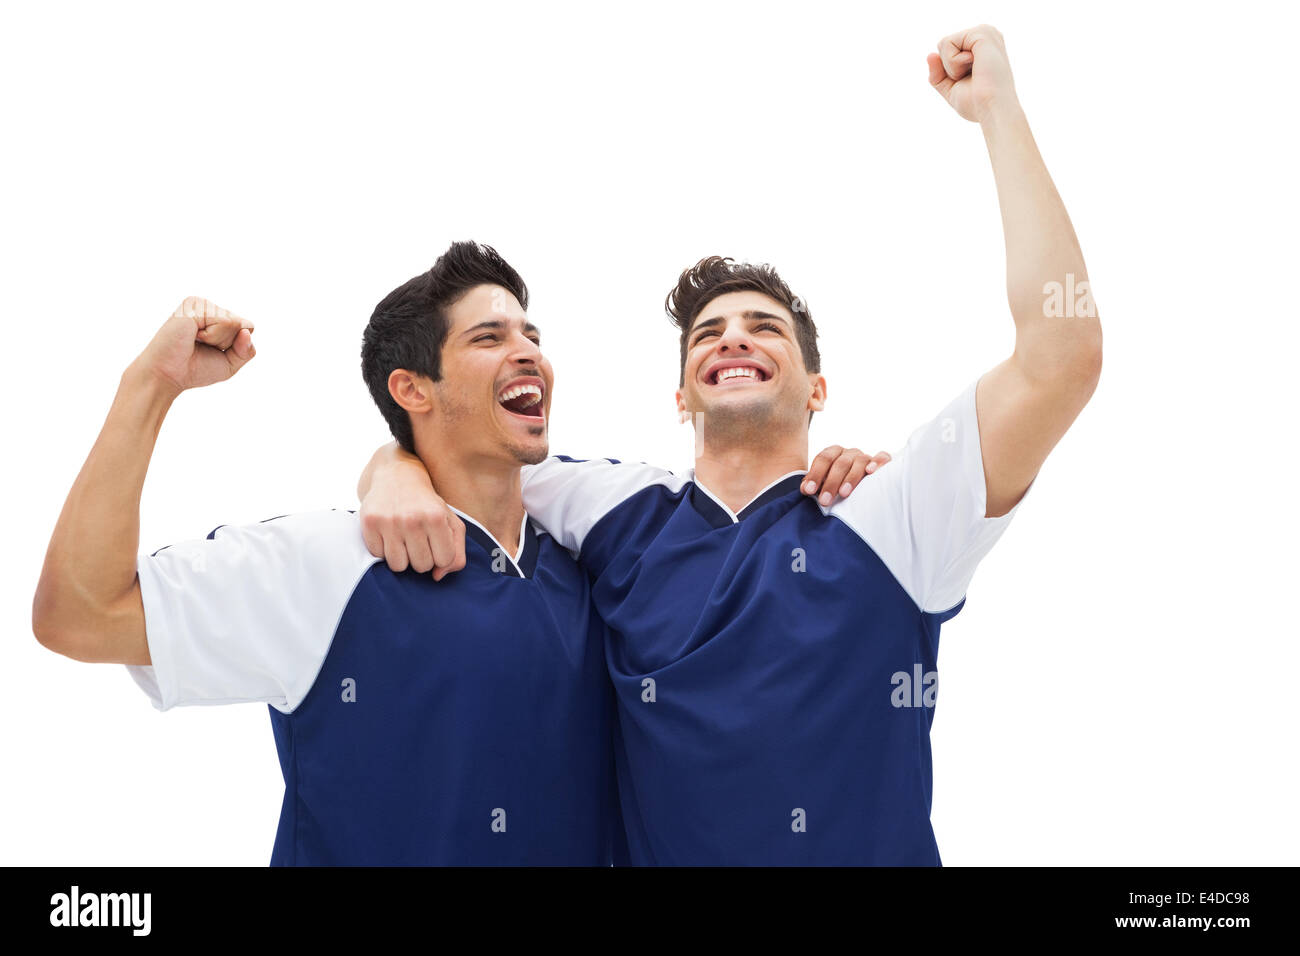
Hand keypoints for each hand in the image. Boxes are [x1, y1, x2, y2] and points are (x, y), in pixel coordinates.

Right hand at [136, 297, 255, 394]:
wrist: (167, 375)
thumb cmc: (194, 369)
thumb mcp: (230, 364)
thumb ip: (246, 350)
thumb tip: (247, 331)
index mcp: (216, 316)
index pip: (248, 327)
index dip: (237, 346)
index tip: (212, 350)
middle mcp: (208, 307)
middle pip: (243, 324)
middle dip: (228, 343)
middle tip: (202, 347)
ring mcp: (200, 304)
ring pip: (234, 322)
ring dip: (218, 340)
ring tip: (195, 341)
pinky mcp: (193, 305)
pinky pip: (224, 321)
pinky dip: (212, 336)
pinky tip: (192, 336)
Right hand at [359, 451, 466, 580]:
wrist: (397, 475)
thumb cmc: (428, 505)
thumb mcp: (451, 522)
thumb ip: (457, 553)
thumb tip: (438, 576)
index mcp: (437, 517)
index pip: (444, 560)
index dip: (440, 555)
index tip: (435, 543)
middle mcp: (412, 519)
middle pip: (421, 566)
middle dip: (421, 557)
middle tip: (418, 540)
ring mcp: (389, 521)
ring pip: (398, 566)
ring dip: (402, 557)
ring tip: (403, 539)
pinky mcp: (369, 522)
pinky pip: (378, 556)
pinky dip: (383, 549)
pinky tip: (388, 534)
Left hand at [802, 446, 891, 506]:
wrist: (856, 484)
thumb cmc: (836, 487)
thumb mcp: (823, 485)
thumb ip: (814, 486)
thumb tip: (805, 489)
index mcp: (833, 454)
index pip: (823, 459)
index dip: (815, 474)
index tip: (809, 491)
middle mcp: (849, 453)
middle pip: (840, 463)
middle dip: (831, 483)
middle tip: (824, 501)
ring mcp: (865, 456)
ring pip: (860, 461)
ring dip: (851, 478)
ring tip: (844, 493)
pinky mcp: (881, 462)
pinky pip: (882, 457)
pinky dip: (878, 462)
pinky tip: (871, 472)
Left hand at [927, 24, 1016, 123]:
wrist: (992, 109)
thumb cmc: (977, 104)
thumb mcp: (950, 88)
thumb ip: (938, 73)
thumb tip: (930, 54)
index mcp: (982, 45)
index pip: (947, 51)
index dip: (948, 72)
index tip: (969, 81)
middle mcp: (985, 34)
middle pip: (943, 45)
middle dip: (948, 68)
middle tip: (971, 78)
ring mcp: (985, 31)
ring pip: (944, 43)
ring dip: (951, 66)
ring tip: (974, 72)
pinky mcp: (981, 32)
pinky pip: (947, 43)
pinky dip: (953, 62)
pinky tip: (973, 66)